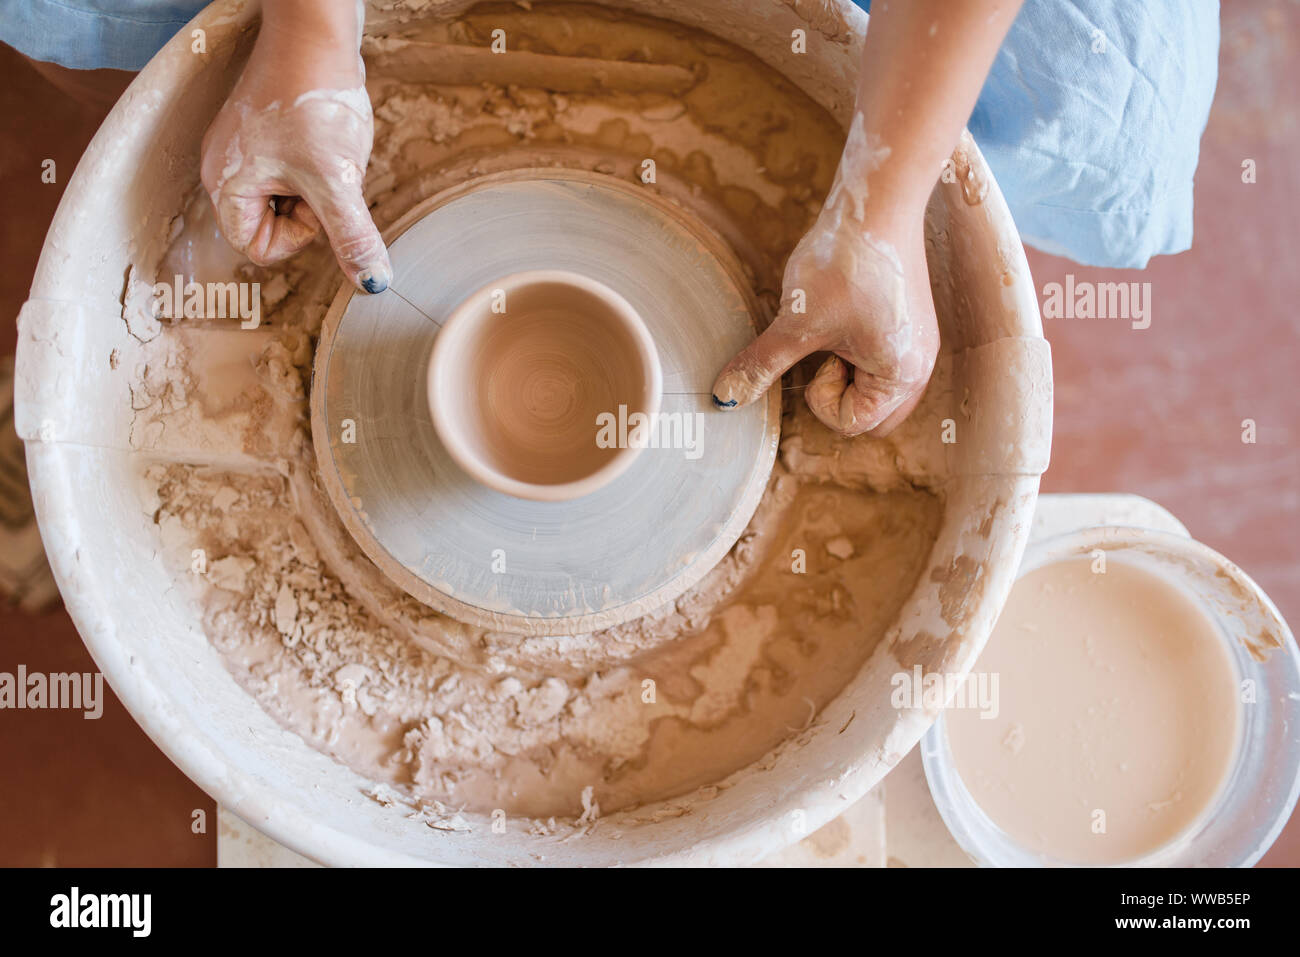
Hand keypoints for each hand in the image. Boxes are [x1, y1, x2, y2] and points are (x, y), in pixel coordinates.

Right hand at [199, 2, 390, 292]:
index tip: (316, 198)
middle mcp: (225, 168)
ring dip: (317, 183)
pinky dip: (317, 160)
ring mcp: (244, 148)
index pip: (259, 248)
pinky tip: (325, 133)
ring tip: (325, 148)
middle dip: (309, 206)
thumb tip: (373, 284)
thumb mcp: (338, 180)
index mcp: (227, 184)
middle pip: (273, 222)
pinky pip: (294, 167)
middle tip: (323, 170)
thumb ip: (352, 237)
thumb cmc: (316, 102)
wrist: (316, 31)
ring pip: (289, 194)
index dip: (298, 234)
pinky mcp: (265, 130)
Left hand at [711, 179, 938, 436]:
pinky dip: (857, 349)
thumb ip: (761, 365)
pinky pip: (882, 358)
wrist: (876, 200)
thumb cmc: (843, 264)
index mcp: (902, 376)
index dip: (822, 396)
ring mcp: (918, 343)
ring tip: (835, 329)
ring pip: (876, 388)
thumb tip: (724, 398)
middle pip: (871, 416)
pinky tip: (844, 312)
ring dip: (848, 371)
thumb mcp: (795, 322)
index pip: (853, 423)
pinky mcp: (908, 321)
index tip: (818, 353)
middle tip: (827, 348)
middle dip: (840, 393)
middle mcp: (920, 367)